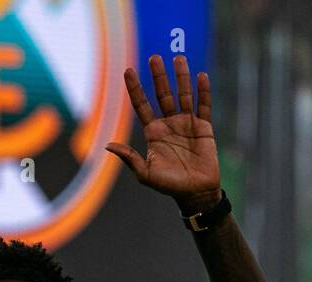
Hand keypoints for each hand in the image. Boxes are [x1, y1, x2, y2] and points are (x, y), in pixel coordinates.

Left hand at [106, 54, 220, 214]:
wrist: (195, 193)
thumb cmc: (169, 185)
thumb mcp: (145, 174)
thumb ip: (129, 158)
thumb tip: (108, 145)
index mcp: (153, 132)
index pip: (142, 105)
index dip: (135, 88)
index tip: (128, 71)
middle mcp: (169, 124)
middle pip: (162, 94)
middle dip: (158, 76)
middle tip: (154, 57)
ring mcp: (187, 124)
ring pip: (183, 95)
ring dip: (181, 77)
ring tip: (178, 58)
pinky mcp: (204, 128)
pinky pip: (203, 106)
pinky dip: (203, 92)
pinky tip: (201, 76)